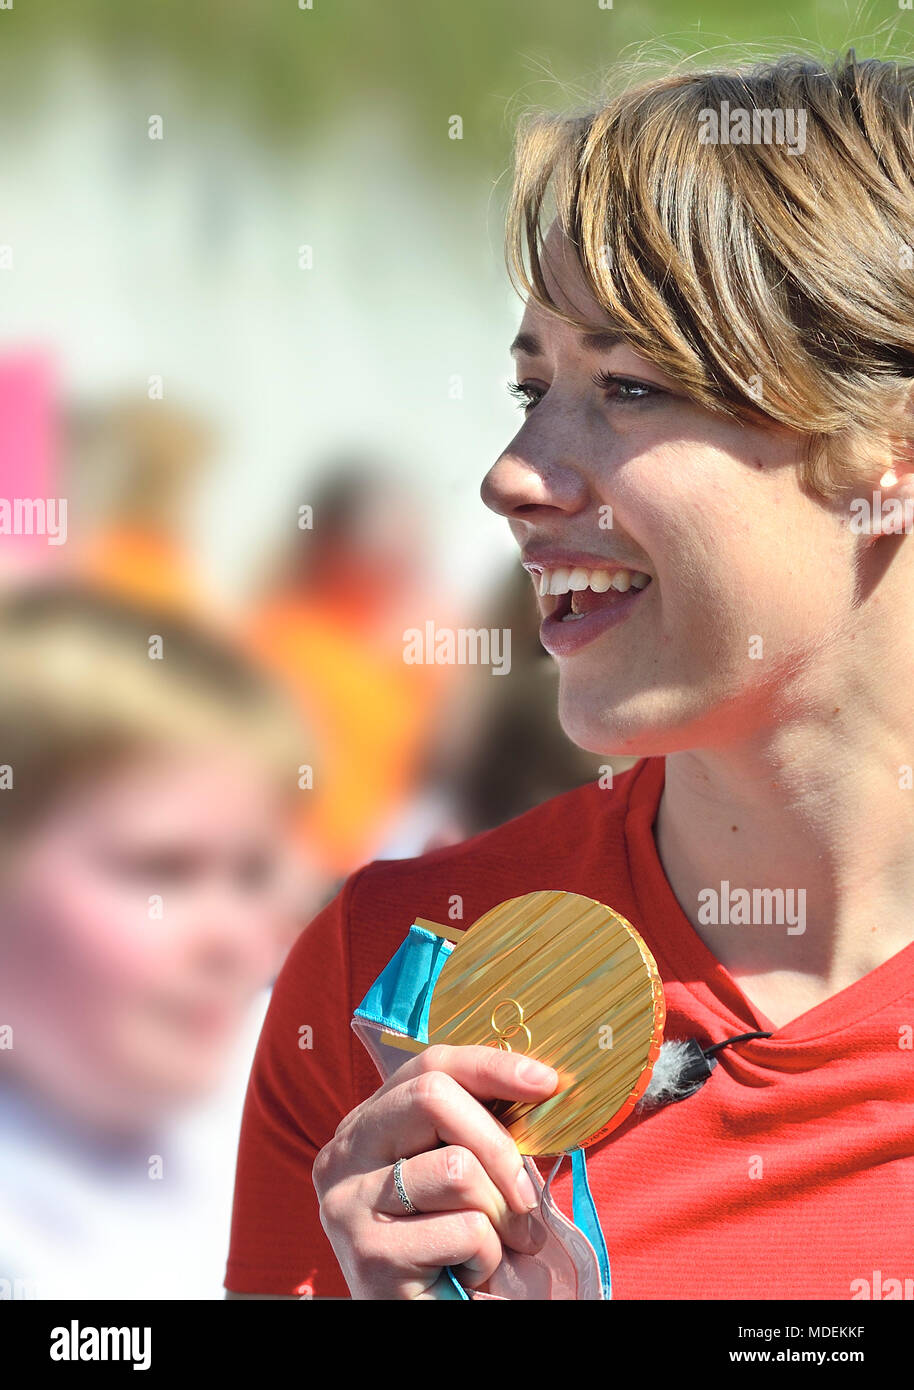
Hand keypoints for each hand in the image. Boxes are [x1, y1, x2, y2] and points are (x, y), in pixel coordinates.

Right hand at [312, 1043, 557, 1298]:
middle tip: (528, 1199)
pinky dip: (488, 1258)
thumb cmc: (451, 1250)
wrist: (430, 1324)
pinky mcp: (370, 1257)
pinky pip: (466, 1230)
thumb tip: (539, 1081)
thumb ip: (478, 1130)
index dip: (491, 1066)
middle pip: (432, 1096)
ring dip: (499, 1215)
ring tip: (493, 1248)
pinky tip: (466, 1278)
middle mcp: (342, 1156)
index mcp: (365, 1126)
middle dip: (500, 1144)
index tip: (546, 1081)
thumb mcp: (462, 1176)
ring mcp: (348, 1205)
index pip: (428, 1065)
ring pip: (456, 1168)